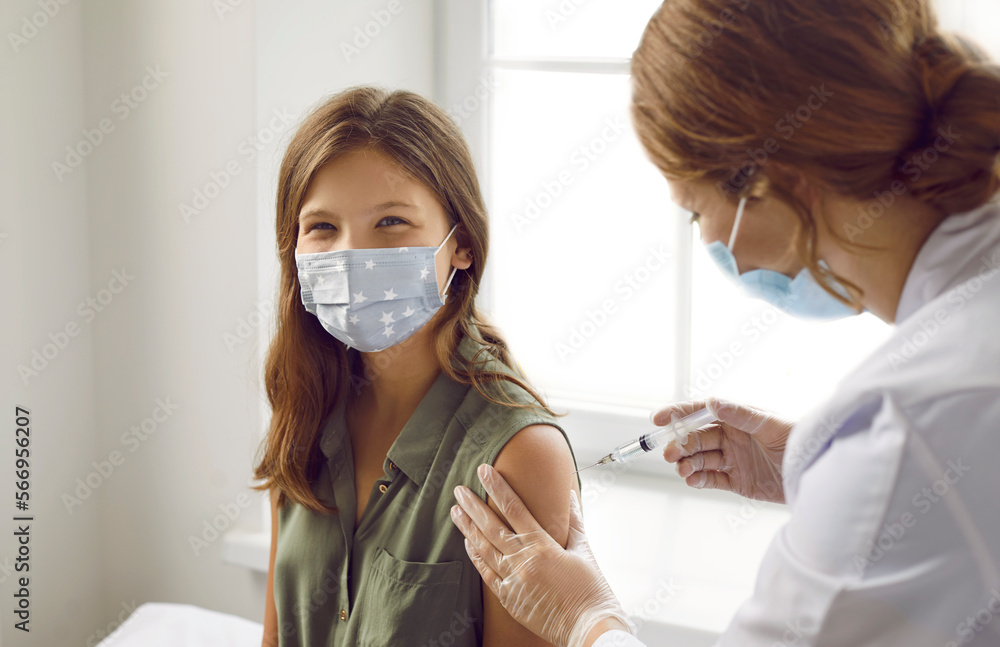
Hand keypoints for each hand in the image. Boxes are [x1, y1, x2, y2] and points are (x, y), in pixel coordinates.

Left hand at [450, 464, 635, 646]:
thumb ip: (574, 521)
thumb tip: (570, 495)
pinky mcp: (509, 598)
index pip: (514, 508)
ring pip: (484, 549)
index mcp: (543, 546)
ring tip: (455, 512)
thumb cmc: (591, 589)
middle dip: (473, 506)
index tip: (484, 471)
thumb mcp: (584, 550)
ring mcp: (513, 581)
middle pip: (491, 527)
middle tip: (459, 490)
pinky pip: (487, 574)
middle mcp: (524, 561)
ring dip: (467, 529)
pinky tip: (467, 544)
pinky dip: (475, 557)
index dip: (497, 488)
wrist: (589, 627)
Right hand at [654, 397, 791, 502]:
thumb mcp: (771, 424)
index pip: (700, 412)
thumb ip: (741, 414)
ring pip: (699, 460)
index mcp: (736, 418)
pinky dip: (698, 480)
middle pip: (696, 438)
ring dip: (687, 463)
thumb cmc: (800, 440)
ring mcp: (732, 459)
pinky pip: (711, 480)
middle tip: (670, 452)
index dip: (678, 414)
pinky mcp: (737, 481)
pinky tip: (692, 480)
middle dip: (680, 444)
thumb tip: (714, 402)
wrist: (817, 473)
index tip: (658, 418)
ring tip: (682, 469)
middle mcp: (730, 437)